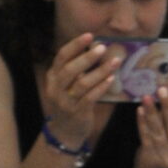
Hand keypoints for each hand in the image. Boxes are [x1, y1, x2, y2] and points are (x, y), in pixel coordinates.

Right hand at [40, 32, 122, 147]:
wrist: (64, 132)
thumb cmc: (69, 103)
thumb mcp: (65, 85)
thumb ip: (75, 70)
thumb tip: (94, 49)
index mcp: (53, 77)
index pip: (61, 57)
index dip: (75, 45)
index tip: (89, 35)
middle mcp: (56, 88)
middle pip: (70, 69)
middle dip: (87, 57)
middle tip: (102, 47)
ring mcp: (66, 102)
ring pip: (82, 83)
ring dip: (100, 71)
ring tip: (114, 61)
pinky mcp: (77, 112)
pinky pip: (90, 98)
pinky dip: (101, 87)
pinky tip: (111, 79)